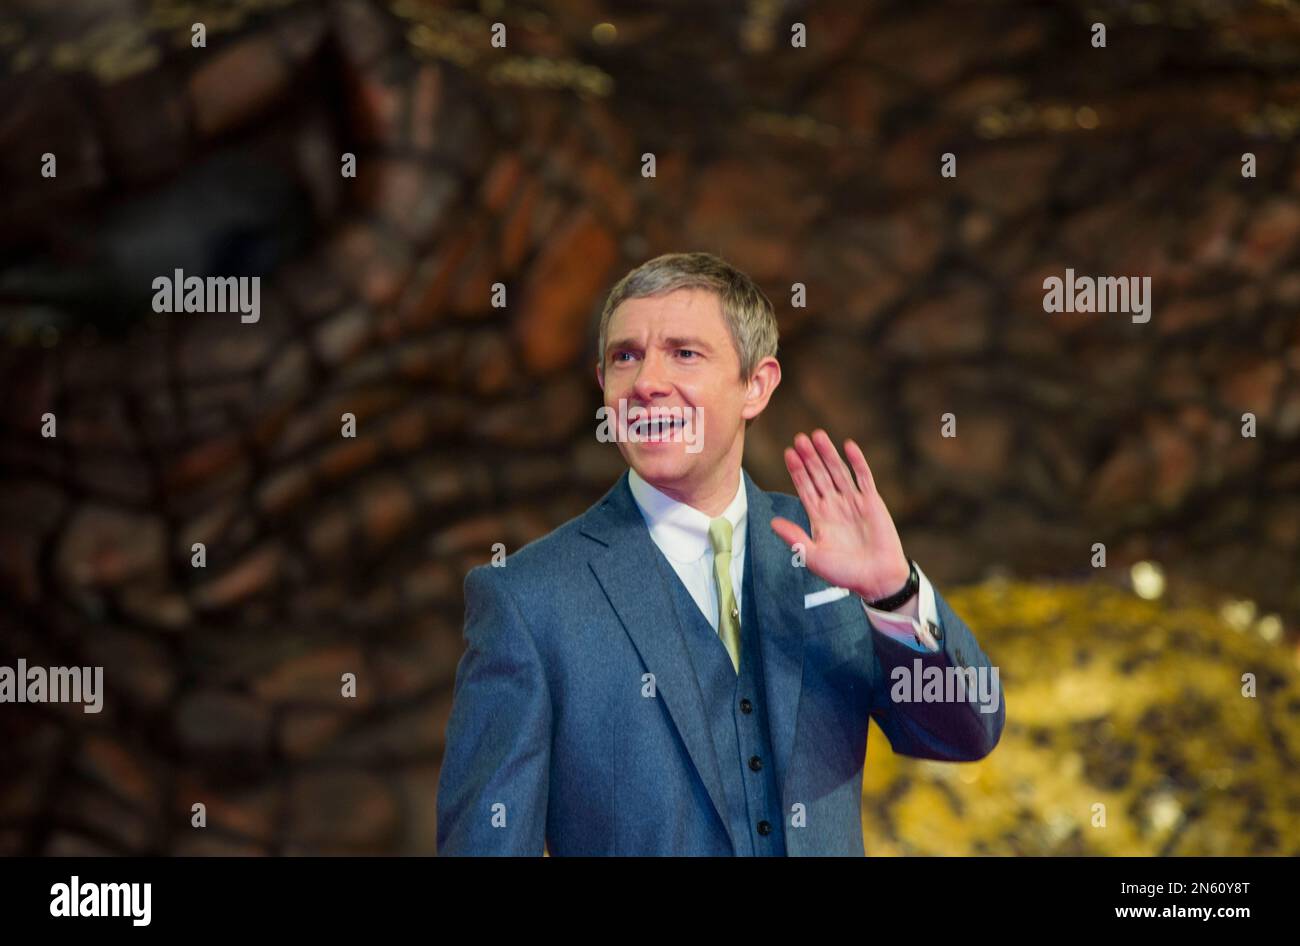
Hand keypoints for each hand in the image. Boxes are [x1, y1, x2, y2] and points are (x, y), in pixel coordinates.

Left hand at [769, 429, 909, 601]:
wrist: (876, 579)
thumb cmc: (844, 573)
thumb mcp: (813, 556)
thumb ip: (795, 538)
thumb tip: (772, 522)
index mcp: (819, 517)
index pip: (805, 488)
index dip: (797, 471)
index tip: (788, 453)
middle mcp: (835, 506)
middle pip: (819, 475)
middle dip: (809, 457)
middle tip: (799, 438)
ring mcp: (853, 502)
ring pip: (838, 471)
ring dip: (828, 454)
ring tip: (818, 435)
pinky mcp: (872, 502)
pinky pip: (864, 477)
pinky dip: (857, 461)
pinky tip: (848, 445)